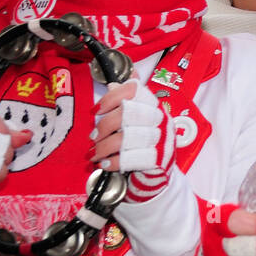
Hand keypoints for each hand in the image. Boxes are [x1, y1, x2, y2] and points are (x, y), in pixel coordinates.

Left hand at [91, 81, 176, 202]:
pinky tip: (105, 163)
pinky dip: (114, 162)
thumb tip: (114, 84)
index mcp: (154, 105)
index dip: (111, 97)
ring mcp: (161, 138)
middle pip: (128, 113)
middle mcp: (160, 119)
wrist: (159, 171)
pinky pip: (131, 158)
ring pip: (127, 137)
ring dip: (104, 147)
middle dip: (104, 126)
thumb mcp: (138, 120)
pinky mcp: (159, 158)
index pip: (134, 90)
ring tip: (95, 153)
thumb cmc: (144, 142)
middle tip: (94, 136)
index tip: (96, 110)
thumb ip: (127, 102)